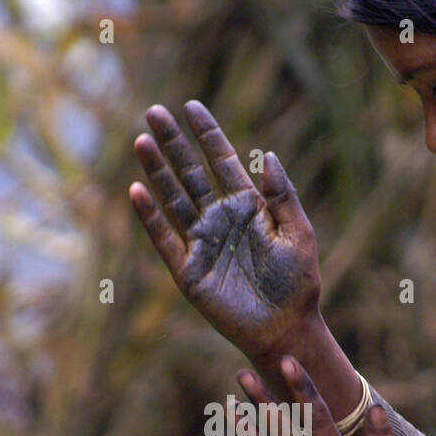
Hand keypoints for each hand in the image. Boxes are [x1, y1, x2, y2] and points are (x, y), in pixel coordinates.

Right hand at [129, 101, 321, 361]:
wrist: (285, 328)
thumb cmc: (298, 284)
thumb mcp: (299, 233)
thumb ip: (282, 195)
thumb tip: (267, 155)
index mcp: (248, 207)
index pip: (222, 162)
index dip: (207, 134)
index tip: (191, 107)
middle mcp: (220, 219)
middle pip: (190, 173)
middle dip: (173, 143)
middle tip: (154, 111)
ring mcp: (202, 243)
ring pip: (173, 198)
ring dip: (157, 171)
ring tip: (141, 140)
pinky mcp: (188, 270)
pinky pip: (164, 238)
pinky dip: (150, 216)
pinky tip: (137, 190)